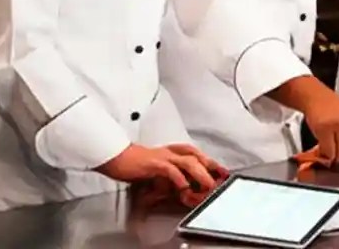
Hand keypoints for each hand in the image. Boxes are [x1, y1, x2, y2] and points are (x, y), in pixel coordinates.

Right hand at [99, 144, 226, 202]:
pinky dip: (179, 178)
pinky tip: (184, 186)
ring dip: (200, 174)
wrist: (116, 157)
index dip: (210, 162)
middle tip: (220, 177)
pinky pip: (170, 170)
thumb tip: (182, 186)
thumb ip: (171, 175)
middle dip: (210, 166)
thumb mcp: (158, 169)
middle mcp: (170, 152)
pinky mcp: (153, 163)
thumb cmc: (134, 163)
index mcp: (172, 151)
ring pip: (188, 162)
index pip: (196, 154)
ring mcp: (162, 156)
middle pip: (196, 156)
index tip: (222, 171)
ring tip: (208, 184)